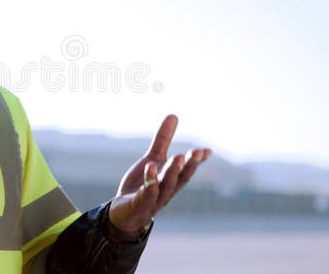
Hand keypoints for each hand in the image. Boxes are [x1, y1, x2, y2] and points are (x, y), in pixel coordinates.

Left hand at [108, 115, 211, 232]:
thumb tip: (174, 115)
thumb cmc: (141, 186)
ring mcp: (153, 200)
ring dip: (172, 172)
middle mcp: (166, 192)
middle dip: (189, 166)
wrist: (122, 213)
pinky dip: (150, 182)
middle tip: (196, 151)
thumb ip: (163, 140)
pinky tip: (150, 168)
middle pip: (180, 179)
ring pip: (166, 186)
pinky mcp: (138, 205)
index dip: (197, 161)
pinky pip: (146, 194)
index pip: (186, 171)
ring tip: (177, 156)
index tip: (206, 150)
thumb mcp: (152, 159)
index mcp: (171, 181)